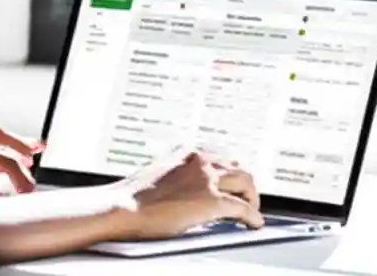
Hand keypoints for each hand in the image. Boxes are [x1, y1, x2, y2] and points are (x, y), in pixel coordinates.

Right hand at [118, 150, 264, 239]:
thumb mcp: (160, 174)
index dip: (231, 173)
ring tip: (251, 210)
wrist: (122, 208)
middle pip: (238, 168)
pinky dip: (252, 217)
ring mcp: (208, 180)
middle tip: (247, 198)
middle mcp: (201, 161)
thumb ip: (180, 176)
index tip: (233, 182)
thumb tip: (189, 189)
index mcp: (189, 152)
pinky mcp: (212, 202)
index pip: (221, 158)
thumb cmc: (132, 197)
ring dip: (252, 198)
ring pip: (246, 183)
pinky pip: (244, 209)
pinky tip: (254, 224)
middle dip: (246, 184)